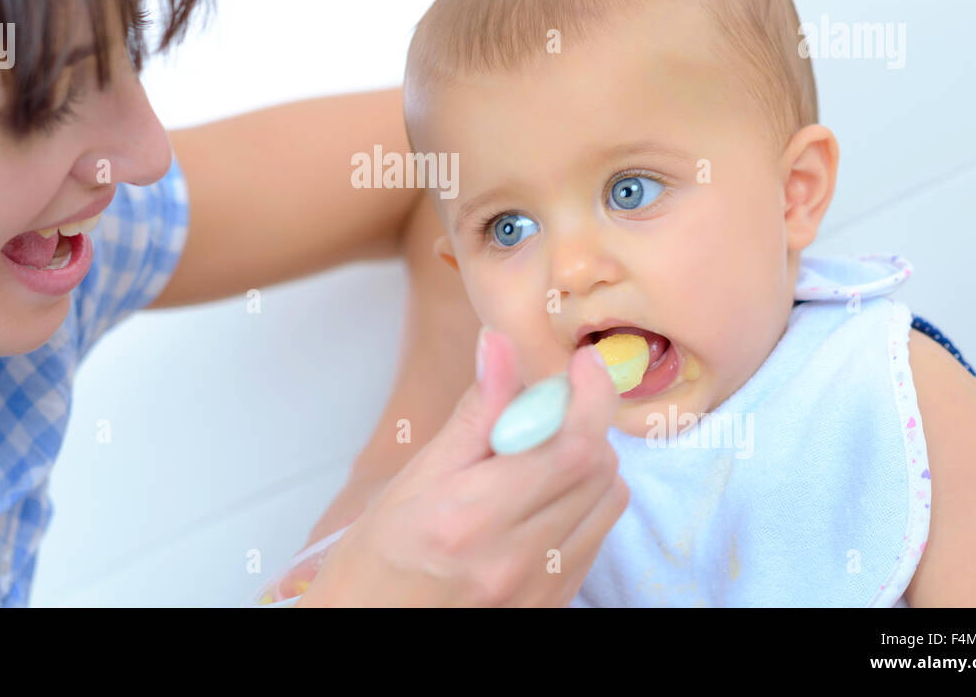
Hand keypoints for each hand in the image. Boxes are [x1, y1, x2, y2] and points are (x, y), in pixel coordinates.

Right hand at [295, 328, 626, 605]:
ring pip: (608, 503)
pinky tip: (541, 498)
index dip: (591, 396)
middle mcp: (516, 559)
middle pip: (598, 470)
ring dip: (589, 463)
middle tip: (550, 406)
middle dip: (586, 423)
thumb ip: (474, 414)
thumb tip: (500, 345)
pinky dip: (583, 503)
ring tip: (542, 454)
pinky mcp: (554, 604)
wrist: (367, 628)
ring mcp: (541, 589)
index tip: (582, 364)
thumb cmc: (378, 557)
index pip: (571, 447)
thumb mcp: (414, 478)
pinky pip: (595, 539)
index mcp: (474, 517)